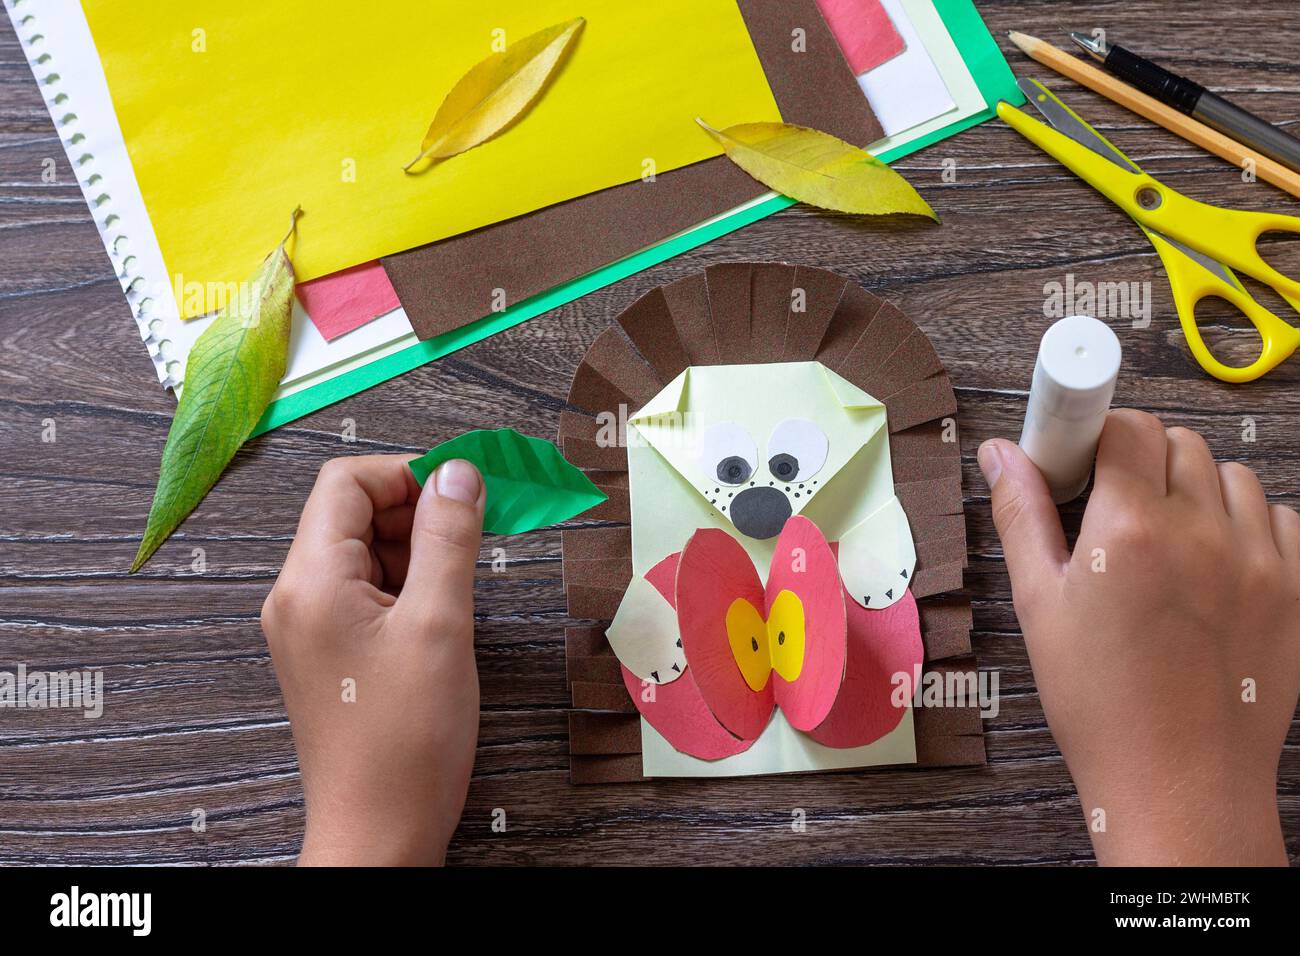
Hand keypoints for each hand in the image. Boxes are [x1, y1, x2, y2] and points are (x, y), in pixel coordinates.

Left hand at [261, 455, 484, 865]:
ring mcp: (309, 627)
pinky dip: (406, 587)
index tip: (463, 492)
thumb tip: (459, 473)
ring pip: (362, 553)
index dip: (407, 475)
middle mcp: (297, 597)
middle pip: (352, 514)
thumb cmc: (405, 741)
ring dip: (415, 552)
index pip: (346, 482)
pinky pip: (364, 592)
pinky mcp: (328, 653)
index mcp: (310, 581)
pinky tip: (440, 617)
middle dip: (416, 513)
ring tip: (458, 590)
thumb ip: (448, 538)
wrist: (378, 832)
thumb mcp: (440, 625)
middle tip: (474, 537)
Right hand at [979, 410, 1299, 865]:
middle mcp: (1202, 533)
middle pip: (1177, 442)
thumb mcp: (1040, 605)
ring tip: (1164, 536)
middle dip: (1140, 458)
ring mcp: (1258, 560)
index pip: (1126, 426)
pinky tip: (1211, 559)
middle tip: (1112, 506)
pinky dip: (1244, 520)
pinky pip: (1278, 516)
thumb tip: (1001, 454)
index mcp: (1131, 531)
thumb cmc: (1098, 702)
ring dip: (1194, 485)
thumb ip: (1023, 516)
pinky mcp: (1295, 589)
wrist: (1178, 781)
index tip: (1081, 454)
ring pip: (1231, 474)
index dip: (1098, 431)